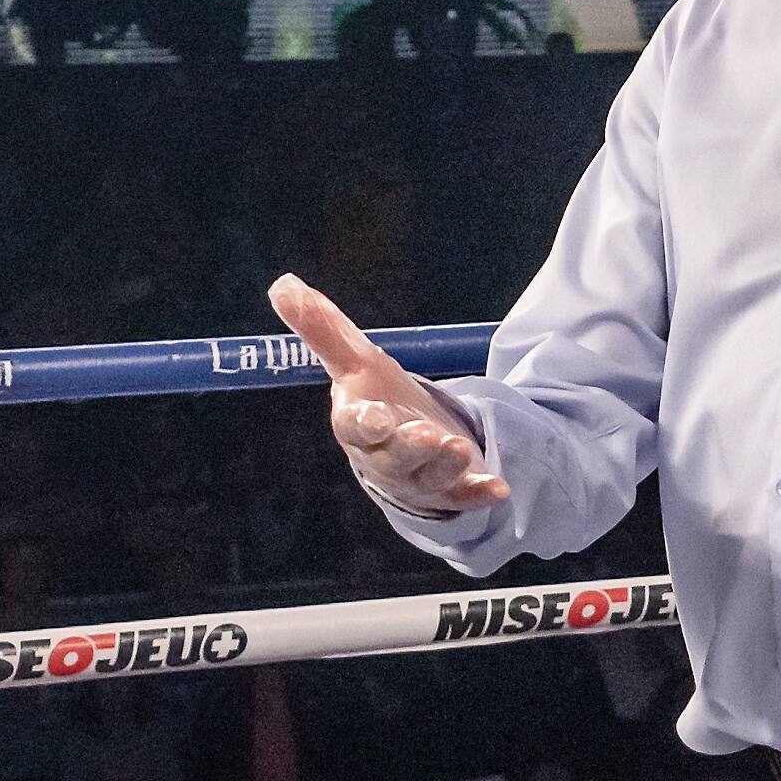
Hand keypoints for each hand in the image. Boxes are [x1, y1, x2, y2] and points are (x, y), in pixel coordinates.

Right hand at [269, 274, 506, 517]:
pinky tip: (499, 487)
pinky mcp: (451, 490)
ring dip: (445, 465)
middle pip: (394, 457)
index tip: (375, 417)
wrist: (406, 451)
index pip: (355, 427)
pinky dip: (479, 492)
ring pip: (430, 476)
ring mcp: (419, 478)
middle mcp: (385, 457)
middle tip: (427, 437)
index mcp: (359, 426)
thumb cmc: (375, 401)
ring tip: (459, 447)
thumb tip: (281, 285)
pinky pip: (465, 495)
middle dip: (410, 448)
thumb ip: (322, 327)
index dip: (364, 423)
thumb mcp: (354, 362)